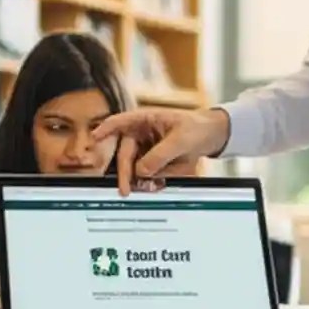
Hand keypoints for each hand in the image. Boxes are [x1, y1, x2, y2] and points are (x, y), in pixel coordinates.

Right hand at [90, 108, 229, 193]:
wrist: (213, 137)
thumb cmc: (197, 128)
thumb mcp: (181, 140)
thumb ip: (160, 155)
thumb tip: (141, 171)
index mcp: (146, 120)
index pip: (121, 122)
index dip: (106, 129)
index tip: (95, 138)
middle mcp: (142, 135)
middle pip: (124, 154)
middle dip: (124, 172)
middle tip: (124, 188)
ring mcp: (147, 150)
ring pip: (133, 167)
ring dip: (136, 180)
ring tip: (144, 189)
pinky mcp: (154, 163)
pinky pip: (145, 175)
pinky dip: (148, 182)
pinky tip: (156, 185)